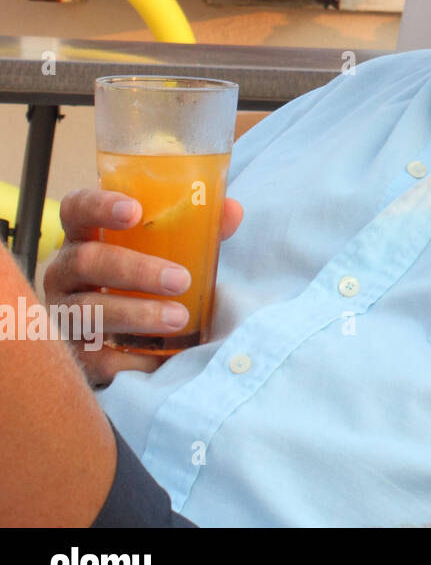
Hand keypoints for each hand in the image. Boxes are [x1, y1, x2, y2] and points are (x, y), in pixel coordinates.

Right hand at [43, 189, 242, 386]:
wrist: (127, 334)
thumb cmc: (147, 277)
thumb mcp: (169, 249)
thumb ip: (199, 227)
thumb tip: (233, 211)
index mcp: (86, 235)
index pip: (77, 209)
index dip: (99, 206)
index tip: (134, 211)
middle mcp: (65, 271)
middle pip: (87, 261)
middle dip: (136, 270)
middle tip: (181, 280)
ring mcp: (63, 311)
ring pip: (88, 310)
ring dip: (136, 314)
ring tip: (179, 318)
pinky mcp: (73, 351)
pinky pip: (94, 356)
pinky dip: (129, 358)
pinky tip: (158, 357)